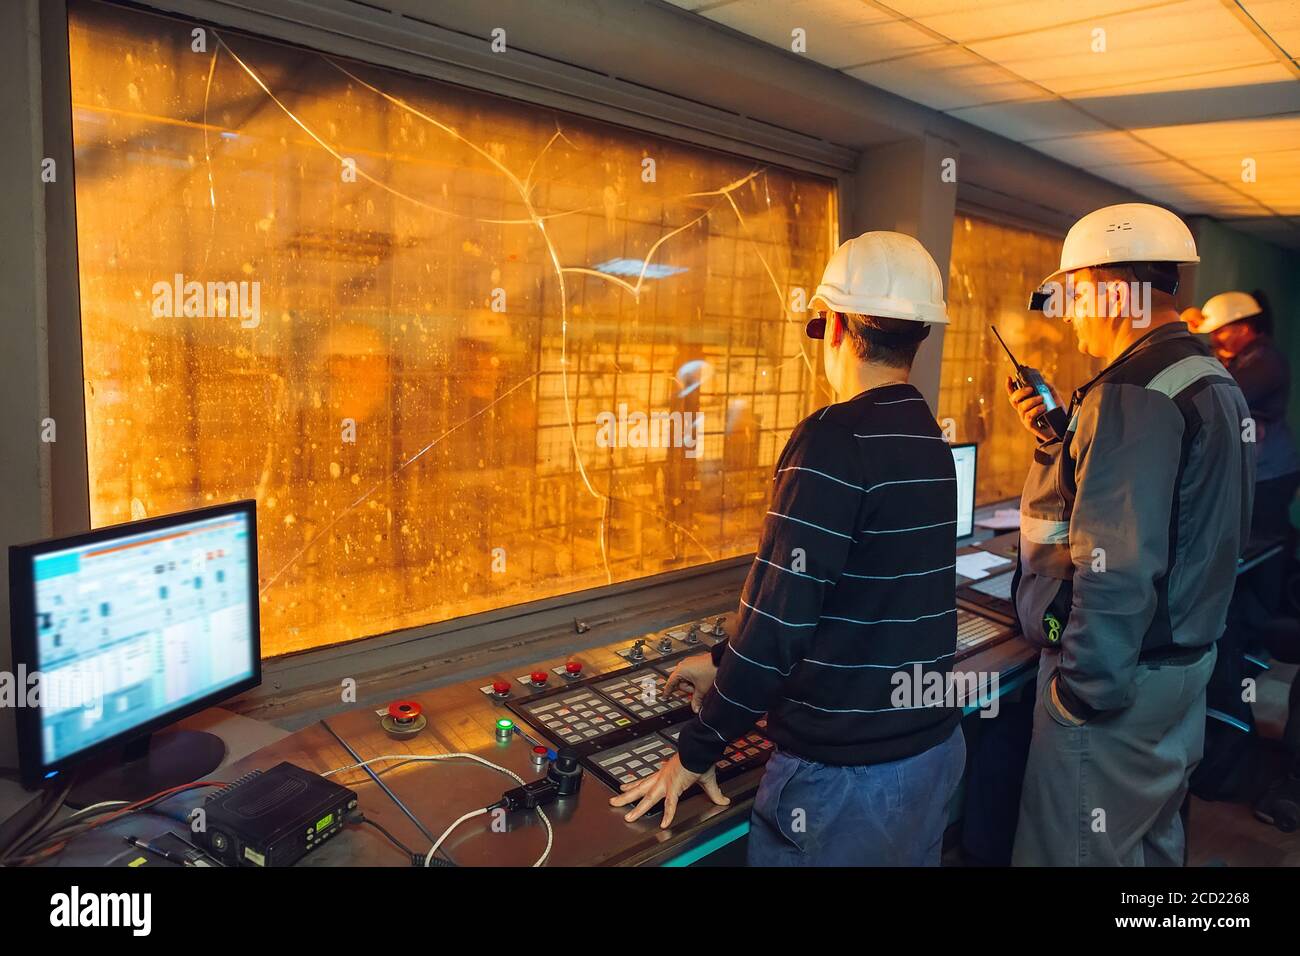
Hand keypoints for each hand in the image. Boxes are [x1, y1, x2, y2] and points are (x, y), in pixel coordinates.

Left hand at [608, 754, 729, 827]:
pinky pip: (670, 804)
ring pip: (648, 798)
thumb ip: (713, 792)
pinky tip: (663, 824)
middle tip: (613, 801)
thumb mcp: (705, 778)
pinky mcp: (675, 787)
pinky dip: (668, 814)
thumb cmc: (700, 756)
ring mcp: (666, 782)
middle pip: (641, 788)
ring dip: (637, 808)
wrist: (701, 748)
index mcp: (666, 772)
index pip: (647, 779)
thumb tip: (723, 800)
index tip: (625, 786)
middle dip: (626, 795)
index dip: (635, 783)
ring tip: (627, 816)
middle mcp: (662, 777)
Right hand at [663, 654, 717, 712]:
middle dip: (689, 689)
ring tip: (702, 685)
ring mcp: (690, 663)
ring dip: (694, 685)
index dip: (668, 691)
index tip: (666, 696)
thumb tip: (695, 708)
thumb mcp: (702, 689)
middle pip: (680, 683)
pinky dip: (696, 680)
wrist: (722, 661)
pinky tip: (703, 682)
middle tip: (696, 691)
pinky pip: (692, 674)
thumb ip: (696, 700)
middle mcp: (684, 665)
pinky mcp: (696, 663)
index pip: (670, 683)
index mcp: (681, 670)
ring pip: (687, 679)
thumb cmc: (711, 670)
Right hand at [1005, 375, 1061, 441]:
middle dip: (1021, 392)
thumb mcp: (1053, 396)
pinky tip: (1044, 407)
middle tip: (1031, 389)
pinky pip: (1029, 416)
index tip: (1009, 378)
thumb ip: (1047, 387)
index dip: (1009, 386)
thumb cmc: (1055, 411)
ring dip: (1032, 401)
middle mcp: (1023, 410)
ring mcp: (1025, 418)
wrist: (1062, 426)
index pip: (1014, 394)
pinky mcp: (1029, 425)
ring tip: (1042, 399)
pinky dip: (1036, 409)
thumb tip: (1042, 380)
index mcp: (1026, 402)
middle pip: (1013, 399)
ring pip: (1022, 407)